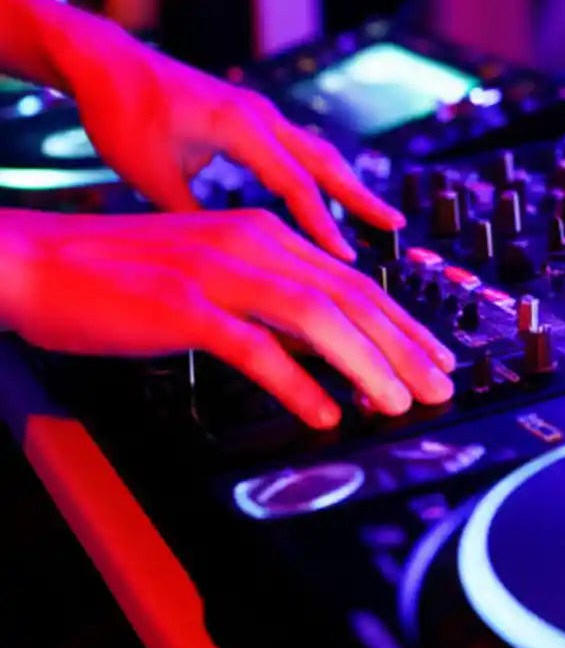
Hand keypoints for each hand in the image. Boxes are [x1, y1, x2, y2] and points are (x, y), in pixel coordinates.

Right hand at [0, 208, 455, 427]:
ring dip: (366, 364)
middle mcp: (252, 244)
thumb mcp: (218, 279)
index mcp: (265, 235)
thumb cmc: (127, 275)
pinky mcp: (182, 307)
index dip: (404, 323)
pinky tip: (325, 412)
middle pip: (350, 298)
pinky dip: (296, 383)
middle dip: (404, 347)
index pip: (354, 283)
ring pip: (316, 317)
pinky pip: (253, 347)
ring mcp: (219, 274)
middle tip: (441, 386)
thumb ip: (275, 304)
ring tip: (400, 402)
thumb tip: (331, 343)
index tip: (438, 356)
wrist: (40, 260)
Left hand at [47, 13, 398, 260]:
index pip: (296, 182)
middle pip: (326, 162)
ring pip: (317, 153)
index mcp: (241, 126)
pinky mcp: (251, 117)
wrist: (105, 63)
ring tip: (376, 217)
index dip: (322, 224)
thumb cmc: (122, 112)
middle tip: (395, 227)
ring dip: (347, 186)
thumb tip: (222, 258)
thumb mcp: (152, 175)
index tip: (345, 257)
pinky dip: (319, 177)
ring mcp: (259, 114)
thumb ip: (194, 215)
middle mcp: (260, 115)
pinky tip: (327, 198)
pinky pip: (297, 149)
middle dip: (362, 198)